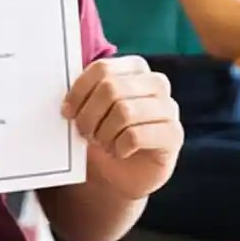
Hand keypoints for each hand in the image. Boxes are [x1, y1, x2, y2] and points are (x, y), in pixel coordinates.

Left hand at [60, 56, 181, 199]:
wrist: (122, 173)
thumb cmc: (104, 133)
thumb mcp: (90, 109)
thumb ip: (82, 95)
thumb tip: (66, 96)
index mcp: (135, 67)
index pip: (102, 68)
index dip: (79, 91)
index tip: (67, 111)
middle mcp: (156, 82)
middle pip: (111, 89)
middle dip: (89, 115)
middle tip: (84, 132)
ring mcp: (169, 107)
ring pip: (124, 112)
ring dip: (104, 133)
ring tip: (102, 142)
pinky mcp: (174, 134)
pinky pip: (136, 136)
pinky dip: (119, 147)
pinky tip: (118, 151)